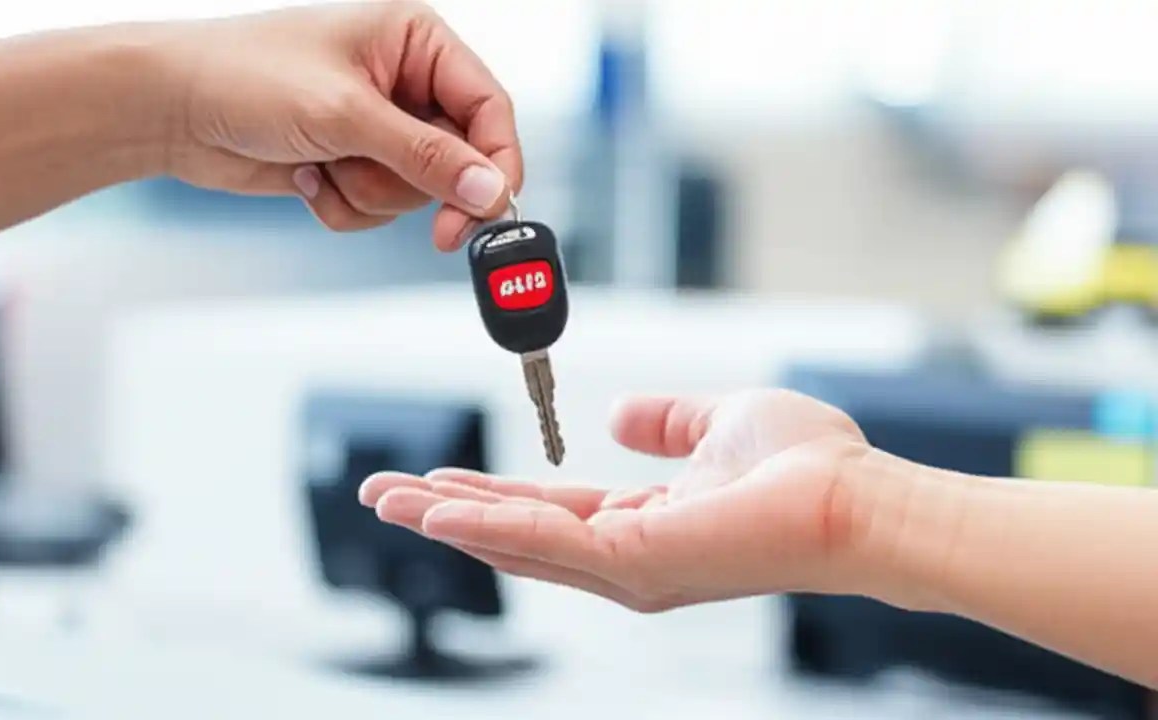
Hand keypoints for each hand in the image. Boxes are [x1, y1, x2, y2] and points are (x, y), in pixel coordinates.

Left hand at [159, 1, 520, 249]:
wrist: (169, 107)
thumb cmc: (244, 76)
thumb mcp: (347, 114)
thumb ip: (426, 157)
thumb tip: (491, 191)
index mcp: (416, 40)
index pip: (489, 108)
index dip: (494, 164)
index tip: (485, 212)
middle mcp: (404, 80)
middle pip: (456, 160)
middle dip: (408, 182)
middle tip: (370, 185)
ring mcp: (377, 124)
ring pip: (414, 191)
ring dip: (367, 192)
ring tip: (320, 164)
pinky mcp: (351, 161)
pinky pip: (378, 208)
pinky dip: (343, 204)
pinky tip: (305, 176)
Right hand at [359, 389, 872, 611]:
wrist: (858, 499)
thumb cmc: (808, 467)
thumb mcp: (718, 422)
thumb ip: (666, 420)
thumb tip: (619, 415)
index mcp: (644, 523)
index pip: (547, 509)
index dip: (487, 491)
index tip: (436, 475)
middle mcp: (627, 557)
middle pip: (515, 532)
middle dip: (445, 511)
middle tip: (379, 493)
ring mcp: (628, 569)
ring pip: (515, 541)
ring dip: (446, 517)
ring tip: (386, 498)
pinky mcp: (636, 563)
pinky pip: (545, 540)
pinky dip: (486, 523)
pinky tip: (439, 507)